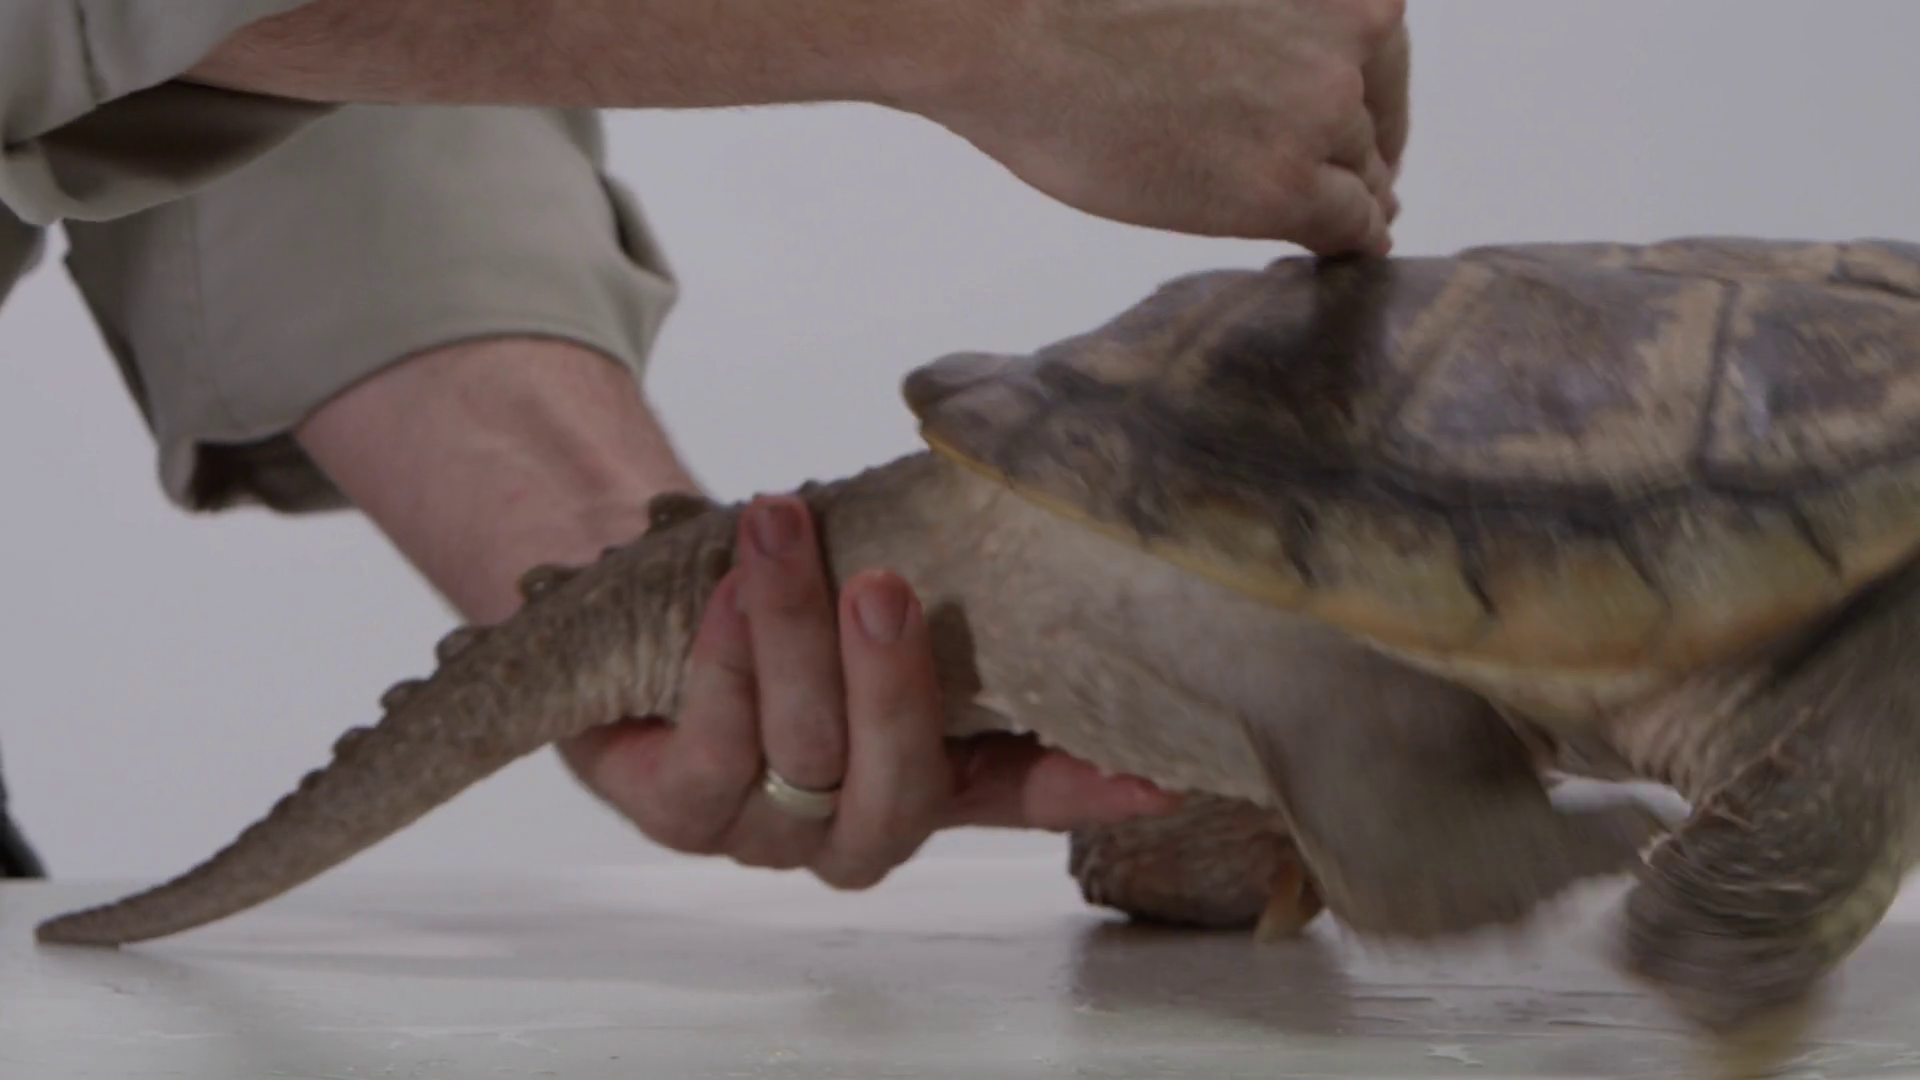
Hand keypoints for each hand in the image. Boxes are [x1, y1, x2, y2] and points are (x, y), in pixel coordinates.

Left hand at [557, 495, 1180, 888]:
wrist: (648, 602)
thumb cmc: (789, 592)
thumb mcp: (875, 584)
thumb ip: (954, 583)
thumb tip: (1045, 486)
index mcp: (934, 780)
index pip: (1024, 797)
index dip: (1086, 790)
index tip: (1158, 775)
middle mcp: (860, 825)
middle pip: (899, 791)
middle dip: (891, 688)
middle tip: (884, 587)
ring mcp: (771, 833)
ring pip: (801, 753)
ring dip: (790, 628)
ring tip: (778, 523)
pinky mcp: (681, 815)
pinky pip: (713, 751)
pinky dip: (724, 663)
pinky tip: (725, 592)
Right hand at [906, 0, 1409, 251]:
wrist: (1023, 49)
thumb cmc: (1098, 22)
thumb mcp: (1228, 6)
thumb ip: (1290, 40)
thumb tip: (1352, 120)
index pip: (1383, 66)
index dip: (1357, 118)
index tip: (1325, 149)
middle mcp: (1352, 40)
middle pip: (1374, 132)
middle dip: (1343, 166)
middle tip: (1299, 192)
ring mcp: (1324, 113)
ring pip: (1365, 184)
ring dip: (1332, 207)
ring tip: (1277, 213)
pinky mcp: (1288, 184)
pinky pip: (1350, 230)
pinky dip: (1341, 245)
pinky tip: (1319, 250)